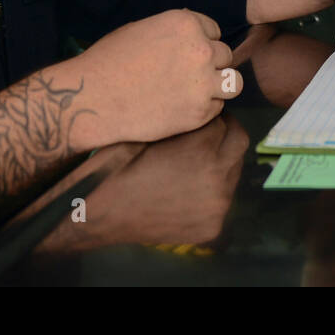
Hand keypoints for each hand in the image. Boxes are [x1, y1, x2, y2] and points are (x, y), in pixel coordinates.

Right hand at [21, 116, 248, 254]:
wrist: (95, 214)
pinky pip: (222, 200)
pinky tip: (189, 189)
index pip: (224, 120)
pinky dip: (211, 192)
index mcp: (201, 149)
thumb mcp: (147, 130)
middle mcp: (217, 178)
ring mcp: (217, 207)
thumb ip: (181, 120)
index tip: (198, 115)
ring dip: (220, 161)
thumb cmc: (116, 164)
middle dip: (224, 134)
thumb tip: (203, 106)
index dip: (209, 115)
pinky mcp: (211, 227)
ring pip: (233, 171)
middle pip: (238, 144)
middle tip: (205, 133)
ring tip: (195, 161)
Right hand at [74, 9, 239, 146]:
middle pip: (224, 55)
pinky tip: (182, 107)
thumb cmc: (110, 61)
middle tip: (188, 75)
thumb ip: (173, 32)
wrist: (94, 98)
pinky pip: (217, 107)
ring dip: (219, 85)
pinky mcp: (200, 112)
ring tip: (198, 91)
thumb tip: (189, 36)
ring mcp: (204, 82)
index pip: (214, 30)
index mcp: (186, 24)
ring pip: (233, 82)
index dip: (201, 41)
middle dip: (209, 63)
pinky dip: (205, 108)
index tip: (186, 54)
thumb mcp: (142, 29)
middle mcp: (201, 50)